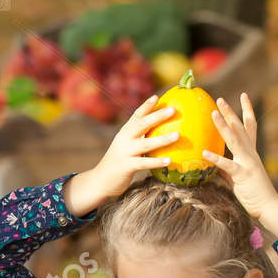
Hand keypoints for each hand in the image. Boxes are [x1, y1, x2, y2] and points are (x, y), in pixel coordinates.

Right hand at [63, 95, 180, 216]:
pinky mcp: (126, 167)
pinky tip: (169, 161)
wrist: (100, 180)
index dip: (146, 106)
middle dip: (157, 116)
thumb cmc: (119, 162)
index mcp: (125, 133)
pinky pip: (144, 163)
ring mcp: (125, 152)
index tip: (157, 97)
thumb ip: (139, 138)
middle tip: (173, 110)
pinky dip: (156, 162)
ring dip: (162, 139)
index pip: (136, 116)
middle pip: (142, 124)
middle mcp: (124, 139)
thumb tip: (161, 132)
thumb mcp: (127, 146)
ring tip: (177, 135)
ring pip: (145, 144)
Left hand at [202, 94, 277, 224]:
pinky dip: (216, 159)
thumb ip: (227, 170)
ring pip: (234, 140)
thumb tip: (215, 167)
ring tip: (213, 114)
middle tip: (221, 99)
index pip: (249, 126)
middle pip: (240, 128)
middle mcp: (250, 153)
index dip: (246, 110)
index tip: (243, 96)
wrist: (269, 206)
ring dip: (223, 126)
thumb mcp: (238, 178)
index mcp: (251, 153)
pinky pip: (227, 165)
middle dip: (231, 113)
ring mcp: (247, 162)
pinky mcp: (242, 175)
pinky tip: (204, 153)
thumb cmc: (254, 193)